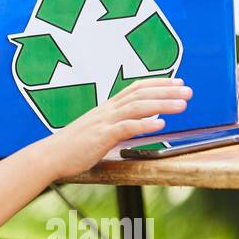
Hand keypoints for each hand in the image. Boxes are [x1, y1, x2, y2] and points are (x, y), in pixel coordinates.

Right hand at [36, 78, 191, 179]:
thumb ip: (115, 127)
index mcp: (107, 108)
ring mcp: (104, 122)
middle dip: (167, 91)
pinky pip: (126, 127)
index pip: (136, 89)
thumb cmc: (72, 147)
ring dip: (163, 104)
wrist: (49, 156)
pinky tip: (161, 124)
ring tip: (183, 105)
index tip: (177, 82)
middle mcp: (107, 110)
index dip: (158, 84)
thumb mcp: (97, 131)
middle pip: (141, 94)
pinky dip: (145, 124)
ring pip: (138, 107)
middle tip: (188, 90)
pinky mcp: (102, 136)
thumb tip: (134, 127)